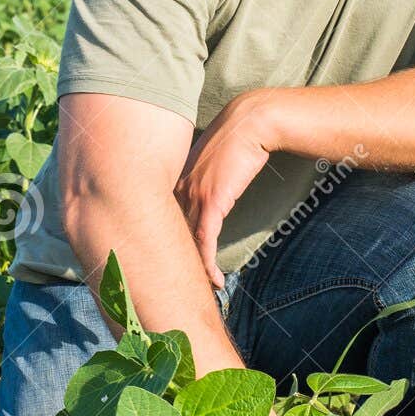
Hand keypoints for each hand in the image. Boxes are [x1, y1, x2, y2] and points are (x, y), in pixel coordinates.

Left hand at [174, 91, 278, 288]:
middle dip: (174, 264)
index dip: (167, 246)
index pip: (163, 221)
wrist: (251, 123)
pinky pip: (205, 240)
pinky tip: (215, 280)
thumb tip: (211, 194)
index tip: (172, 266)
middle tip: (179, 289)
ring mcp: (193, 195)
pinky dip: (208, 263)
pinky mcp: (212, 201)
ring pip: (187, 242)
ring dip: (195, 270)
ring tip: (202, 292)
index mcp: (176, 180)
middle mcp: (178, 189)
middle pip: (169, 235)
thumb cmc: (236, 139)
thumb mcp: (214, 162)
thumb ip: (206, 180)